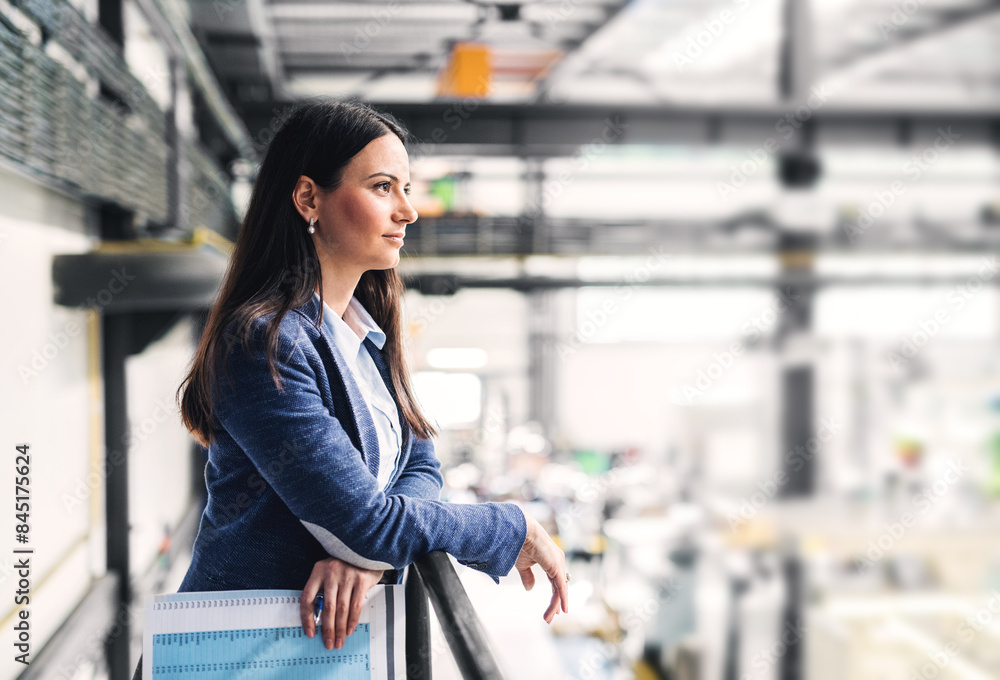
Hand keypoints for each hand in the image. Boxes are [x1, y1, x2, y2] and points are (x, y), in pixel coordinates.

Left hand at [300, 557, 383, 649]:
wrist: (368, 549)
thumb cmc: (346, 564)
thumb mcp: (330, 571)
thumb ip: (323, 588)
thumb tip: (319, 619)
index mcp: (318, 570)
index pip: (307, 598)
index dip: (307, 618)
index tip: (310, 633)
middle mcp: (331, 572)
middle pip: (327, 607)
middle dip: (327, 629)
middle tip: (328, 644)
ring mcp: (347, 575)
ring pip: (341, 609)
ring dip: (340, 628)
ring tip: (339, 641)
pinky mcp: (361, 579)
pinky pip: (356, 605)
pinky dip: (352, 621)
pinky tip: (350, 630)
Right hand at [513, 509, 568, 623]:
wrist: (520, 531)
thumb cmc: (519, 543)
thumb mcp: (523, 564)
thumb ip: (527, 576)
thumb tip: (529, 589)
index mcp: (551, 560)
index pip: (556, 582)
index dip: (555, 596)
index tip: (553, 609)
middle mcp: (558, 562)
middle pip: (559, 588)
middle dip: (555, 604)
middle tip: (550, 617)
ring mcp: (559, 564)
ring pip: (560, 590)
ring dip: (555, 605)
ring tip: (548, 618)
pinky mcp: (557, 567)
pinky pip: (561, 587)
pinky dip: (562, 599)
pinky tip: (562, 609)